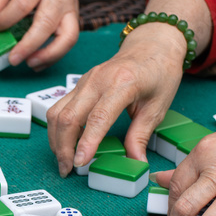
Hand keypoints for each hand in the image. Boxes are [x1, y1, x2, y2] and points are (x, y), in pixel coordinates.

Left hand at [0, 0, 77, 69]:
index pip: (22, 4)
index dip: (5, 20)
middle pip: (47, 23)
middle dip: (29, 45)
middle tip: (12, 59)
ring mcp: (70, 7)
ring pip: (68, 36)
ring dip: (49, 55)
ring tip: (29, 64)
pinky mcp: (73, 18)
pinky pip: (69, 40)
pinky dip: (54, 55)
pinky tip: (37, 62)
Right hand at [46, 23, 184, 175]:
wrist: (152, 45)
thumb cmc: (159, 73)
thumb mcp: (158, 107)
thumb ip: (141, 136)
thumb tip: (135, 164)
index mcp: (122, 83)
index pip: (98, 117)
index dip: (86, 142)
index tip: (80, 163)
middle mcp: (98, 80)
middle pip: (68, 116)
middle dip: (63, 147)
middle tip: (67, 170)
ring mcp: (84, 80)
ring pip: (56, 112)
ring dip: (55, 139)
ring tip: (63, 160)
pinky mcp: (78, 84)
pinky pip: (59, 107)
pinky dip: (57, 128)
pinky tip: (64, 143)